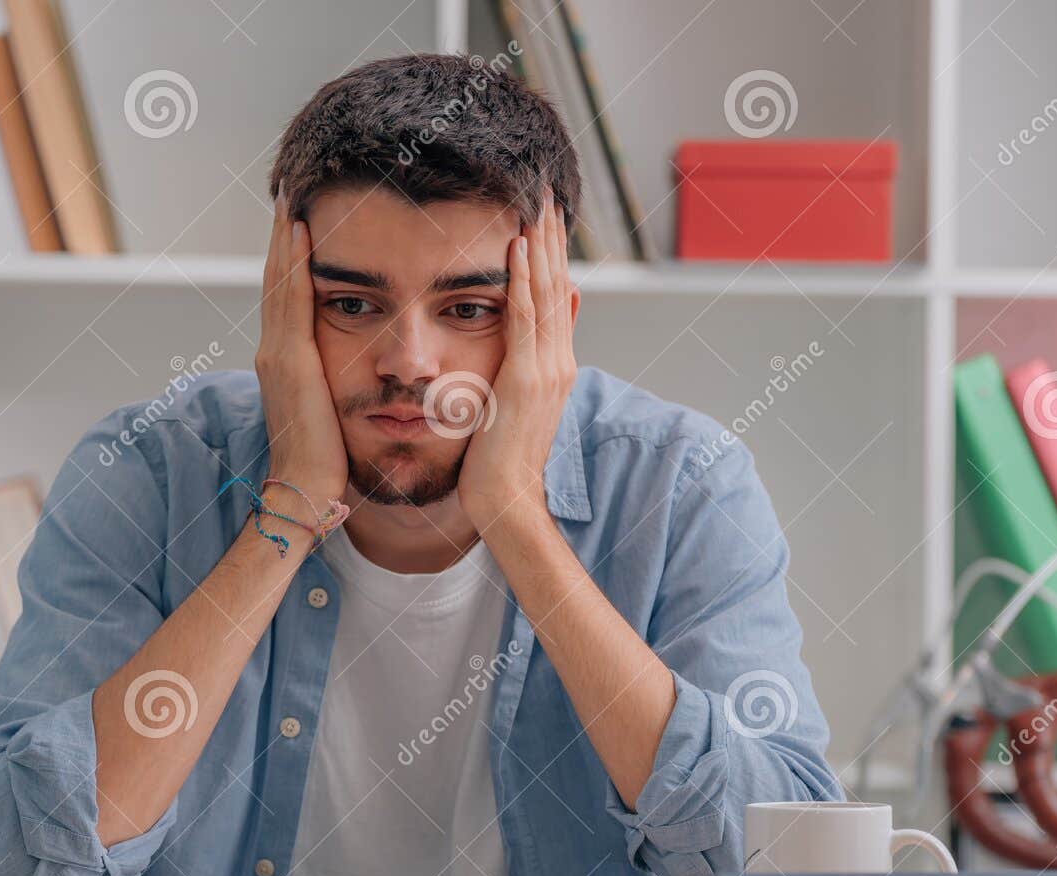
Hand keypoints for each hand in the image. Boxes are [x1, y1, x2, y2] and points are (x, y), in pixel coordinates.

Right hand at [256, 192, 346, 501]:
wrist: (305, 492)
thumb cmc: (325, 463)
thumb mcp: (331, 414)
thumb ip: (336, 387)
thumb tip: (358, 373)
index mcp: (287, 362)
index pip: (289, 298)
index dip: (291, 259)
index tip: (300, 221)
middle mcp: (275, 351)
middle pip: (279, 280)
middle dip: (284, 236)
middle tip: (290, 192)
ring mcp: (278, 354)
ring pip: (281, 281)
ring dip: (286, 236)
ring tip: (293, 196)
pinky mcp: (290, 361)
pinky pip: (292, 300)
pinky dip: (293, 262)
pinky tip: (301, 230)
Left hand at [457, 188, 577, 530]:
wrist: (507, 502)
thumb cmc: (499, 463)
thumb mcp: (514, 409)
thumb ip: (523, 371)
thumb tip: (522, 346)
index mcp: (554, 367)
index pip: (554, 297)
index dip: (552, 255)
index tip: (546, 216)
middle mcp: (557, 361)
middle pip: (556, 284)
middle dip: (552, 237)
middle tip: (546, 192)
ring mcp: (545, 368)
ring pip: (544, 291)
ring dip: (541, 244)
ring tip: (536, 202)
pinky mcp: (526, 378)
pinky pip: (524, 317)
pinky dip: (522, 278)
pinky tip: (517, 246)